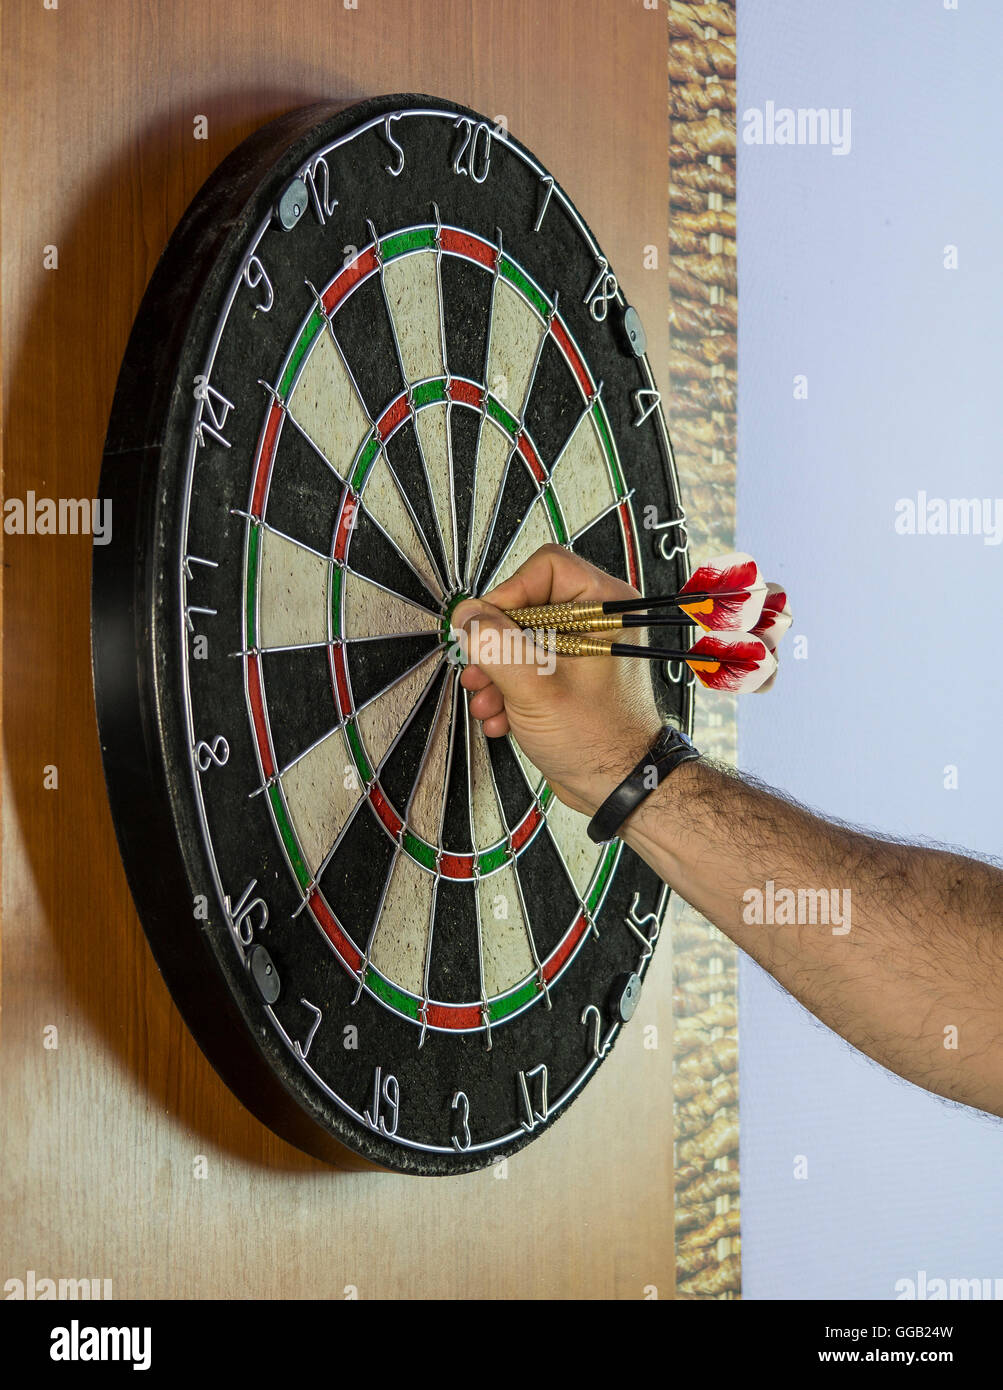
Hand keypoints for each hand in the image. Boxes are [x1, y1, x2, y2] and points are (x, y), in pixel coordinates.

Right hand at [452, 545, 662, 814]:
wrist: (619, 787)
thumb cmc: (600, 741)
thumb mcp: (536, 689)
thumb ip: (497, 646)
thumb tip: (467, 616)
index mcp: (603, 608)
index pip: (545, 568)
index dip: (509, 594)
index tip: (485, 625)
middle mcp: (594, 622)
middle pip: (525, 605)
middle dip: (495, 644)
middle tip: (479, 668)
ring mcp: (579, 650)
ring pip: (520, 639)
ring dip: (496, 672)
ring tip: (486, 699)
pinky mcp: (566, 677)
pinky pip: (526, 667)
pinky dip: (508, 690)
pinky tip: (501, 716)